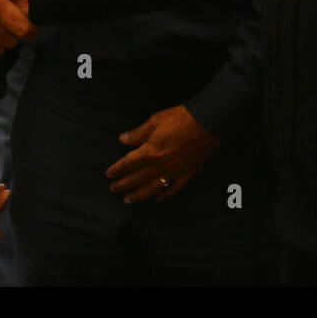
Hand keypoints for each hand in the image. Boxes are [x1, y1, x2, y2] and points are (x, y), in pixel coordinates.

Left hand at [105, 105, 220, 203]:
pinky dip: (165, 195)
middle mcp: (160, 166)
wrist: (208, 122)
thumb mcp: (155, 120)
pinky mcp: (187, 174)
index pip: (128, 163)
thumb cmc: (180, 118)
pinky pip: (174, 189)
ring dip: (139, 195)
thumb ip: (138, 133)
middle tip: (114, 189)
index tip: (108, 174)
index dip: (117, 170)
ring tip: (129, 199)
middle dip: (124, 185)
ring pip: (152, 188)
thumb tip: (123, 139)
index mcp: (150, 152)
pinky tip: (158, 198)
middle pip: (137, 178)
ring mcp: (174, 172)